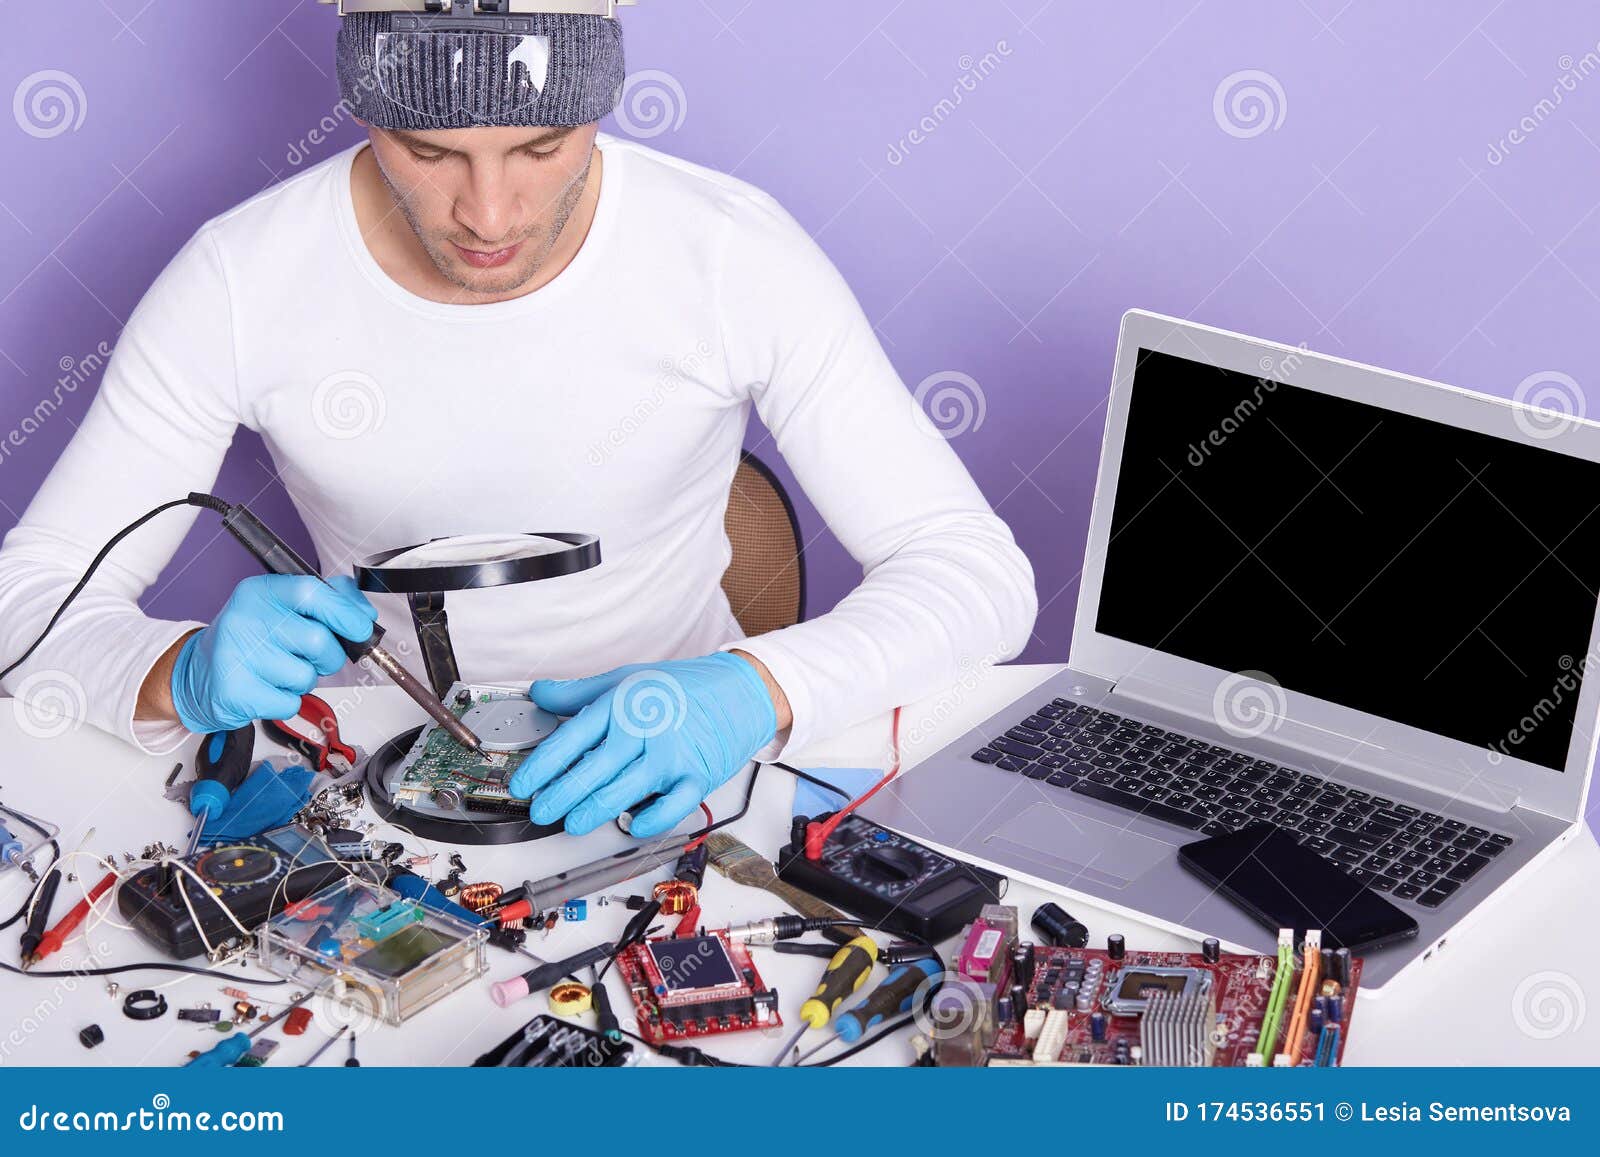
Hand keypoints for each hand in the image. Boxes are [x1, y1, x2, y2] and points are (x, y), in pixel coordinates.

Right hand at [170, 574, 376, 733]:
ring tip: (279, 671)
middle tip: (312, 657)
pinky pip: (290, 702)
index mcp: (259, 592)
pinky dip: (287, 700)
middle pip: (318, 641)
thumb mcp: (280, 608)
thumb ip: (325, 601)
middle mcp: (244, 619)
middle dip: (329, 656)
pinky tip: (267, 688)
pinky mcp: (236, 692)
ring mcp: (237, 656)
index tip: (362, 626)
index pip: (312, 592)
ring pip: (306, 676)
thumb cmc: (250, 640)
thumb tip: (364, 612)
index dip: (345, 612)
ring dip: (304, 680)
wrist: (200, 675)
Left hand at [508, 652, 778, 836]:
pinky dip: (649, 820)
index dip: (542, 765)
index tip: (522, 784)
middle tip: (540, 811)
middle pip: (593, 769)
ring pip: (624, 791)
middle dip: (560, 795)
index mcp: (623, 705)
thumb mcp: (627, 678)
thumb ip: (580, 692)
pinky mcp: (696, 778)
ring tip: (571, 823)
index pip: (572, 737)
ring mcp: (672, 756)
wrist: (741, 691)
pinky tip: (630, 826)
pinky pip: (670, 807)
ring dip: (592, 812)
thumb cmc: (682, 687)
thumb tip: (541, 694)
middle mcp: (645, 730)